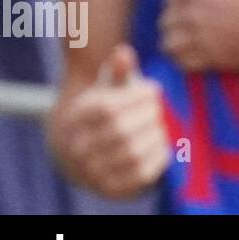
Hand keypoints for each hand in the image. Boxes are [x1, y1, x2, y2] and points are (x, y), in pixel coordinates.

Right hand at [49, 44, 169, 198]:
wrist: (84, 152)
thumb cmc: (106, 111)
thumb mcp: (110, 88)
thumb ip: (119, 71)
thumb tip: (123, 52)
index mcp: (77, 117)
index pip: (110, 107)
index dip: (139, 96)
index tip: (154, 91)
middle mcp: (78, 146)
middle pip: (122, 130)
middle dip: (149, 116)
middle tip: (159, 110)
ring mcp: (91, 170)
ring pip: (132, 153)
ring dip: (154, 136)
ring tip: (159, 127)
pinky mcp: (110, 188)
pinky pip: (141, 174)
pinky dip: (158, 157)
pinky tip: (160, 144)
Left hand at [159, 0, 238, 72]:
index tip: (188, 2)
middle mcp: (192, 14)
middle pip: (166, 21)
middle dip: (172, 20)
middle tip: (184, 21)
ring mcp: (200, 39)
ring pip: (169, 44)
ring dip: (173, 41)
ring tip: (183, 40)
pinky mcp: (212, 59)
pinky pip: (183, 63)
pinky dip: (182, 60)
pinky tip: (192, 55)